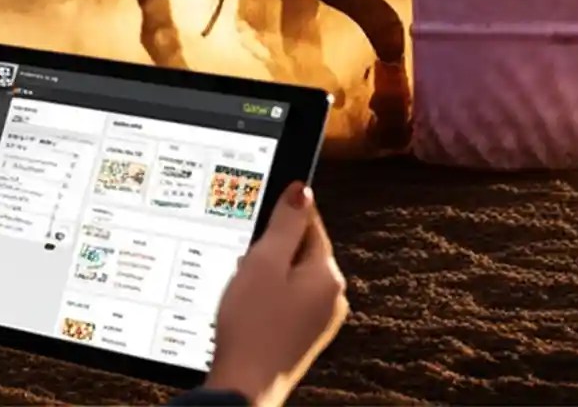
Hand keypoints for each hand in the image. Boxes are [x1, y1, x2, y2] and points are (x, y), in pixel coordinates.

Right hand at [204, 182, 348, 406]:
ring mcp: (320, 320)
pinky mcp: (304, 337)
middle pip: (302, 252)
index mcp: (328, 275)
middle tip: (246, 267)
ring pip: (292, 278)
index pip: (312, 224)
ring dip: (267, 277)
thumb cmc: (252, 327)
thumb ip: (284, 223)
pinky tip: (249, 312)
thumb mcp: (264, 263)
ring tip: (245, 294)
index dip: (283, 216)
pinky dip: (268, 300)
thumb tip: (302, 190)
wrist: (245, 387)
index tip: (260, 215)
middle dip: (271, 252)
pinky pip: (288, 302)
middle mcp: (333, 297)